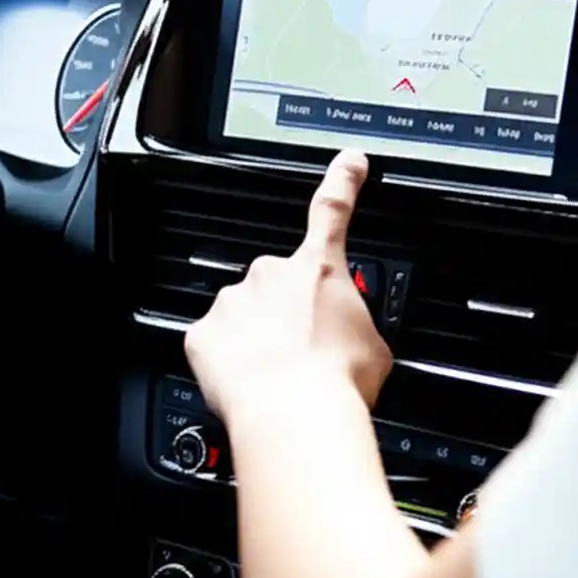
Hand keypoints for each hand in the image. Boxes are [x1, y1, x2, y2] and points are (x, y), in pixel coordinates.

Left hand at [184, 150, 392, 424]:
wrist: (293, 416)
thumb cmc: (338, 383)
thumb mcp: (375, 347)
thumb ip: (357, 326)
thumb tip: (352, 339)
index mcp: (319, 270)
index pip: (333, 212)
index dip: (342, 182)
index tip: (348, 161)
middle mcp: (271, 274)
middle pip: (278, 286)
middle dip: (287, 314)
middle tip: (303, 356)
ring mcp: (232, 302)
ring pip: (242, 316)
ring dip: (257, 340)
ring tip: (278, 380)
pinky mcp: (202, 334)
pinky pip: (214, 345)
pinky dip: (228, 364)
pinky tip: (249, 385)